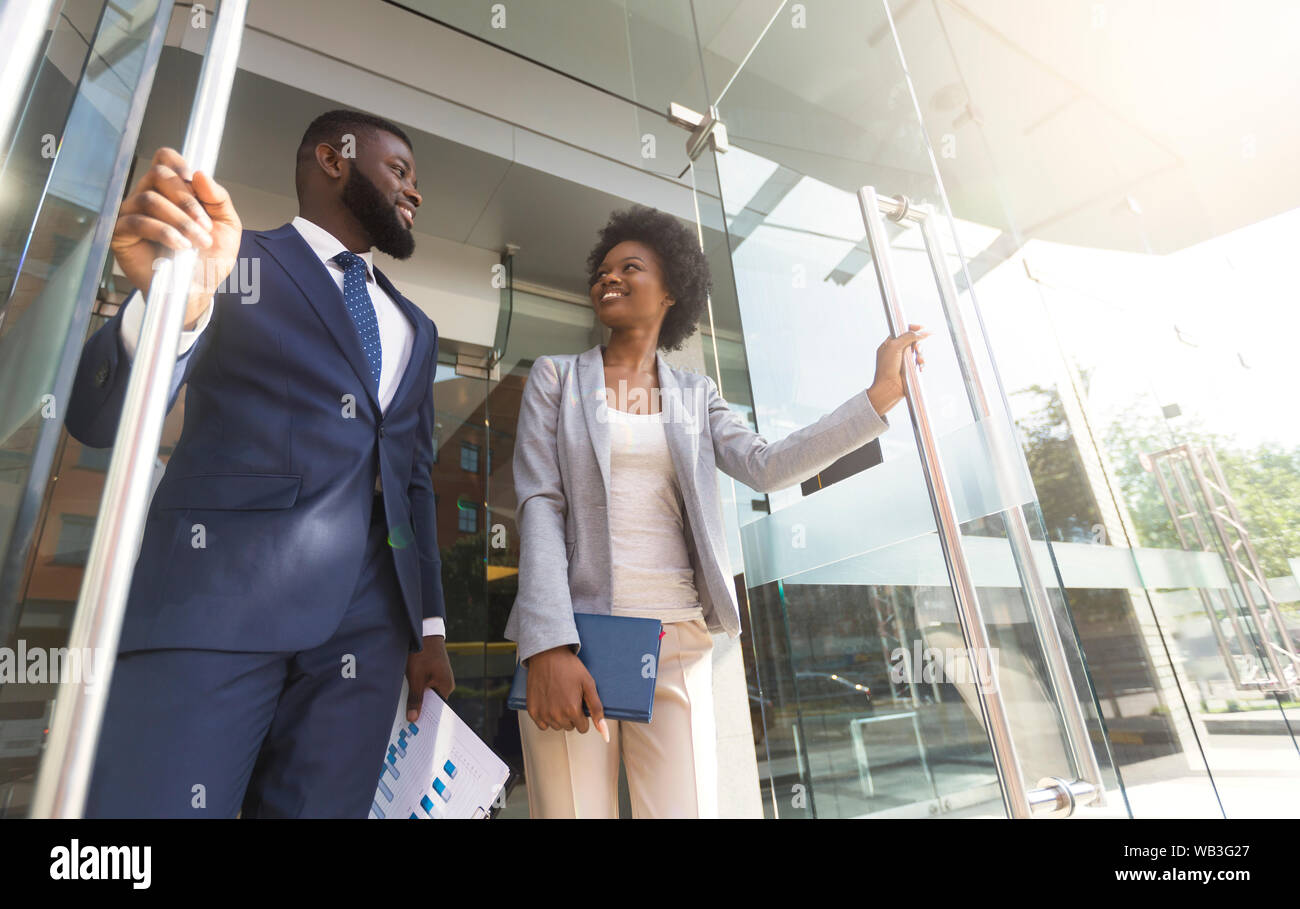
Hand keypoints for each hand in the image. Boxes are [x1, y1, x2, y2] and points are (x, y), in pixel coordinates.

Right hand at [110, 147, 241, 329]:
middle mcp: (149, 196)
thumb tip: (201, 174)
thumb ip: (218, 199)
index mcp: (172, 190)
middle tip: (205, 226)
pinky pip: (137, 221)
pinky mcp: (121, 234)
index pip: (165, 159)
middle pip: (158, 174)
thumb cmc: (209, 258)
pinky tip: (180, 246)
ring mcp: (132, 214)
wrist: (198, 290)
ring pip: (149, 198)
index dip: (177, 164)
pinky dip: (163, 231)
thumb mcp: (227, 226)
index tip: (193, 181)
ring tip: (198, 241)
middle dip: (187, 200)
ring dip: (179, 220)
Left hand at [405, 635, 454, 720]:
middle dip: (418, 705)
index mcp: (446, 686)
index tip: (412, 725)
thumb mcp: (416, 678)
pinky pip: (424, 683)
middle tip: (403, 715)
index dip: (425, 716)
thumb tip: (413, 719)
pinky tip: (405, 686)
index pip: (436, 708)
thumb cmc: (422, 653)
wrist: (424, 631)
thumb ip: (415, 698)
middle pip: (430, 700)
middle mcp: (445, 682)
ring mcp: (439, 676)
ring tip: (403, 700)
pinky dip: (415, 686)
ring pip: (426, 691)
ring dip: (415, 694)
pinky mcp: (433, 670)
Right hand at [525, 645, 607, 740]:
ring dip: (559, 717)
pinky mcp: (532, 710)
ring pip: (556, 726)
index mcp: (572, 710)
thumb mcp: (588, 684)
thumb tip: (604, 733)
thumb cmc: (569, 667)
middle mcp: (556, 715)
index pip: (583, 727)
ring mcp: (543, 713)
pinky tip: (549, 702)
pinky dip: (546, 717)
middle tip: (569, 696)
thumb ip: (597, 710)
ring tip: (559, 697)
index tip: (579, 702)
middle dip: (571, 715)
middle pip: (569, 727)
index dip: (583, 714)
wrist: (547, 654)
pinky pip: (542, 725)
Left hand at [867, 323, 930, 414]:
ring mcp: (903, 360)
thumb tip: (922, 331)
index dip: (912, 328)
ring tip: (919, 361)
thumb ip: (908, 336)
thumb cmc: (886, 368)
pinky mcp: (910, 369)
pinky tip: (920, 368)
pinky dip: (921, 364)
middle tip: (917, 350)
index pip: (902, 331)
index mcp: (890, 344)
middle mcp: (897, 351)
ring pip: (918, 352)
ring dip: (921, 355)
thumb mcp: (895, 347)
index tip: (922, 328)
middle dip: (918, 344)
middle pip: (913, 341)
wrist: (888, 388)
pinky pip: (920, 363)